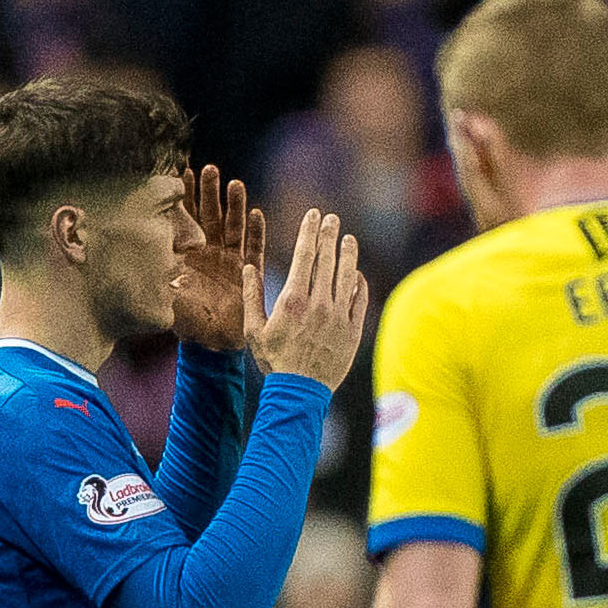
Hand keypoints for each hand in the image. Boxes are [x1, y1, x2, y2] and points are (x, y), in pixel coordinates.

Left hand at [173, 164, 265, 350]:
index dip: (183, 196)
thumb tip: (139, 251)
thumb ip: (156, 272)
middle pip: (211, 215)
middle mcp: (210, 252)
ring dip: (234, 205)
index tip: (179, 172)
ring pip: (233, 227)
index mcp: (188, 254)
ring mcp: (232, 261)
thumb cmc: (186, 321)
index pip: (185, 217)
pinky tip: (256, 213)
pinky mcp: (249, 273)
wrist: (212, 345)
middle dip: (209, 192)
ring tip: (233, 183)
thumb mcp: (163, 292)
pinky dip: (256, 232)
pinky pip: (254, 249)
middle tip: (207, 169)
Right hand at [250, 208, 368, 387]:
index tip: (313, 215)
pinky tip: (357, 272)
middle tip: (331, 218)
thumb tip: (248, 267)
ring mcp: (338, 316)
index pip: (304, 255)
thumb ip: (251, 296)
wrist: (300, 391)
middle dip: (329, 234)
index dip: (310, 231)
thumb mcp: (253, 329)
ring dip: (348, 253)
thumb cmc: (273, 361)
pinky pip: (359, 299)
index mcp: (292, 299)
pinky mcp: (353, 330)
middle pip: (327, 259)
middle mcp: (318, 303)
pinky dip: (359, 283)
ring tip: (348, 238)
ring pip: (347, 275)